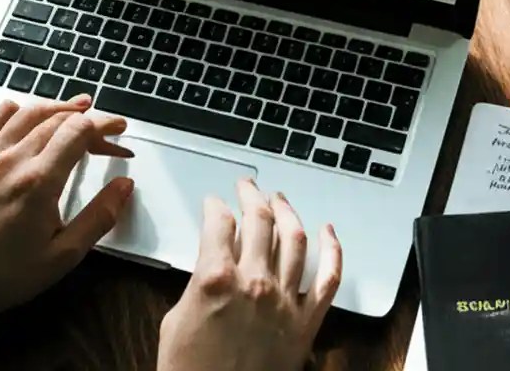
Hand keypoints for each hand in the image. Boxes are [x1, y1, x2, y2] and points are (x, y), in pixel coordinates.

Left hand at [0, 95, 134, 324]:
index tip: (121, 131)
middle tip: (108, 136)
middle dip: (88, 121)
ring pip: (27, 113)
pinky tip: (26, 113)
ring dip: (57, 106)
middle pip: (57, 120)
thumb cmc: (7, 275)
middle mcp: (12, 161)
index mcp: (38, 182)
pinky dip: (14, 110)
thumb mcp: (64, 255)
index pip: (78, 131)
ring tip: (78, 107)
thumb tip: (124, 186)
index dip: (105, 125)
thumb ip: (99, 217)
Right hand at [157, 178, 342, 370]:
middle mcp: (255, 283)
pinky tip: (329, 231)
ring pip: (295, 238)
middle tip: (248, 187)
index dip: (215, 206)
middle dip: (252, 196)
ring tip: (281, 199)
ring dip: (288, 212)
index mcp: (216, 278)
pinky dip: (333, 250)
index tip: (214, 202)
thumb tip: (211, 263)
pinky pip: (330, 278)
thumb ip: (198, 283)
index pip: (218, 222)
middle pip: (259, 221)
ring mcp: (284, 301)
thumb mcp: (176, 320)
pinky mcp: (306, 322)